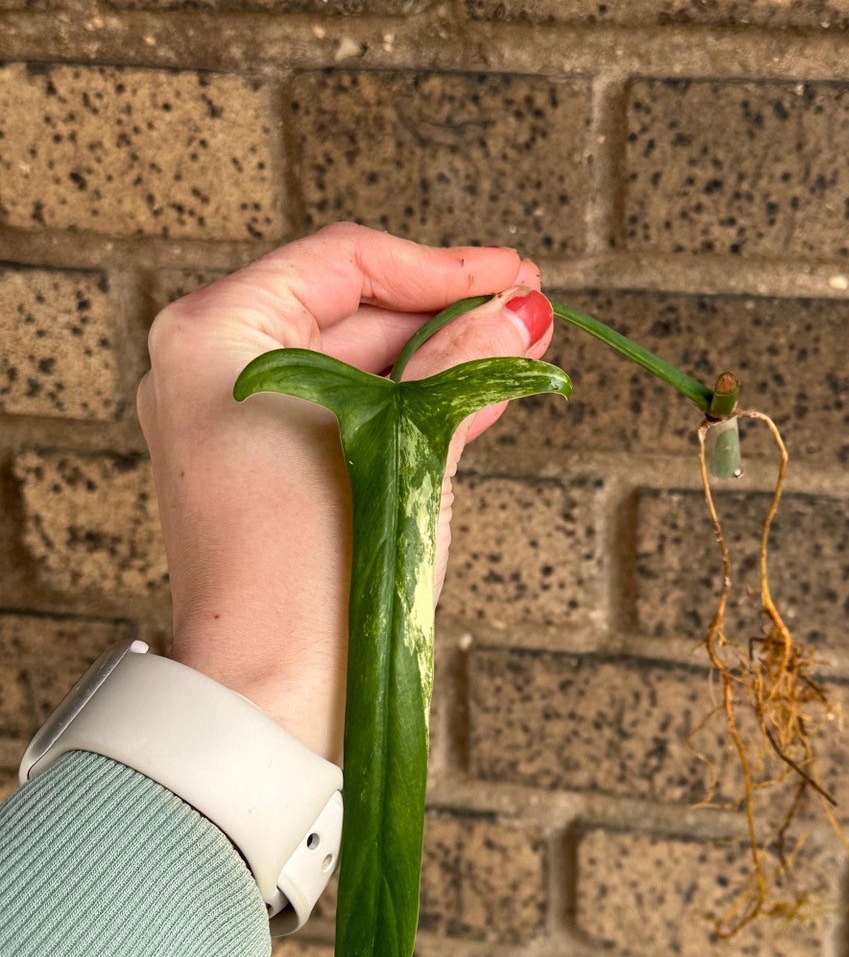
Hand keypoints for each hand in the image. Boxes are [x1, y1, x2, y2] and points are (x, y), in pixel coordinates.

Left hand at [137, 222, 553, 764]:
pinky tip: (477, 396)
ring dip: (439, 362)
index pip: (343, 263)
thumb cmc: (317, 569)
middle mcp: (211, 371)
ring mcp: (235, 424)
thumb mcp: (403, 447)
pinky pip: (347, 416)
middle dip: (447, 316)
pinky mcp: (266, 472)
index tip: (512, 274)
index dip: (441, 267)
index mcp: (213, 337)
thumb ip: (462, 366)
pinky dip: (410, 408)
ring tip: (519, 351)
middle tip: (529, 314)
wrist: (278, 693)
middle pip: (349, 311)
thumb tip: (524, 313)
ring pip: (355, 368)